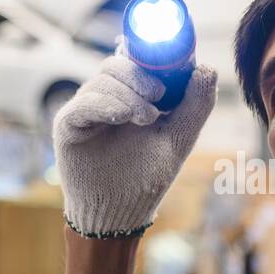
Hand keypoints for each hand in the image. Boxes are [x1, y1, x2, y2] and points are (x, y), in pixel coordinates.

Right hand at [52, 38, 216, 237]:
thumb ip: (195, 106)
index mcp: (127, 95)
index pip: (134, 60)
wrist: (120, 214)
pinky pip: (83, 104)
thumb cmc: (146, 178)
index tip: (171, 74)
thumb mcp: (177, 138)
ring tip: (145, 119)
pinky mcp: (68, 126)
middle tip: (159, 99)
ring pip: (101, 81)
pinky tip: (121, 116)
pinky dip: (104, 104)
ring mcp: (84, 110)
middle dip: (140, 77)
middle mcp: (103, 98)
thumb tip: (206, 69)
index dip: (150, 59)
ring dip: (128, 95)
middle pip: (116, 65)